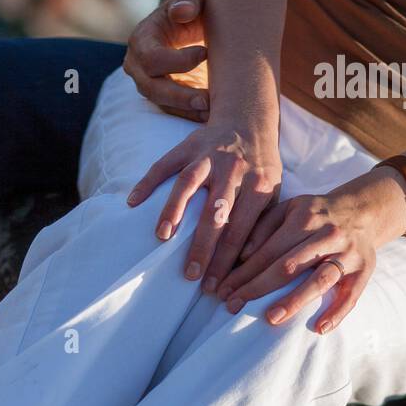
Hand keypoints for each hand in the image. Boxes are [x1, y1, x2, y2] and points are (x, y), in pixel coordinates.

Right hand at [123, 0, 208, 121]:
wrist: (189, 23)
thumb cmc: (191, 7)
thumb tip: (181, 12)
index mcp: (141, 40)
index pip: (152, 58)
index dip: (178, 60)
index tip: (205, 53)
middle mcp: (138, 66)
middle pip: (153, 88)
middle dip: (181, 96)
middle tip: (207, 100)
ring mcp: (148, 84)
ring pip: (163, 104)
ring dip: (187, 110)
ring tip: (212, 111)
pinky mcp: (162, 98)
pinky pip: (173, 111)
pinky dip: (191, 115)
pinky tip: (211, 115)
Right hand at [127, 118, 281, 288]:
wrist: (249, 118)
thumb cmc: (260, 167)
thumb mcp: (273, 193)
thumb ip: (262, 224)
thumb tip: (247, 260)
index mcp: (258, 185)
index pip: (240, 230)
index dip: (226, 261)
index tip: (213, 287)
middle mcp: (233, 169)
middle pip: (216, 213)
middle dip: (202, 247)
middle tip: (190, 275)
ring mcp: (209, 155)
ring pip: (189, 183)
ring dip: (174, 209)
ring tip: (162, 237)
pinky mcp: (189, 146)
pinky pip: (165, 163)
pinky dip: (148, 181)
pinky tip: (133, 201)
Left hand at [214, 174, 405, 332]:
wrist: (363, 210)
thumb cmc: (315, 214)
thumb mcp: (288, 209)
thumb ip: (263, 227)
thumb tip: (241, 254)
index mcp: (305, 218)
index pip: (269, 251)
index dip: (244, 272)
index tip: (223, 291)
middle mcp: (327, 235)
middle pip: (289, 266)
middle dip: (258, 288)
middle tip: (232, 306)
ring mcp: (348, 253)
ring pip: (319, 280)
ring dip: (295, 300)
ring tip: (271, 318)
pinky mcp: (364, 269)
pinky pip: (352, 295)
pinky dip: (337, 313)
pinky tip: (320, 329)